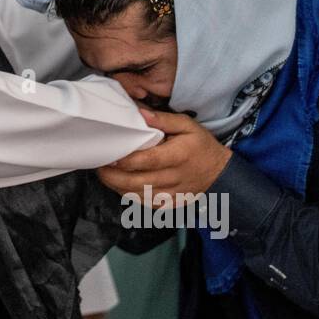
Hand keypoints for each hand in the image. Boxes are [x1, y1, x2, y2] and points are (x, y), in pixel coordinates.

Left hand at [98, 109, 231, 202]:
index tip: (110, 154)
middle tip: (99, 164)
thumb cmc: (200, 146)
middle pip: (137, 182)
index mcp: (178, 156)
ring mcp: (171, 195)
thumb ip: (164, 120)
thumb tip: (140, 113)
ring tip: (104, 173)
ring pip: (137, 195)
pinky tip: (119, 185)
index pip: (148, 161)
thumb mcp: (188, 125)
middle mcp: (174, 178)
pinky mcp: (169, 205)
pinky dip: (128, 196)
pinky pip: (144, 203)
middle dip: (113, 175)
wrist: (219, 174)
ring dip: (117, 186)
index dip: (126, 160)